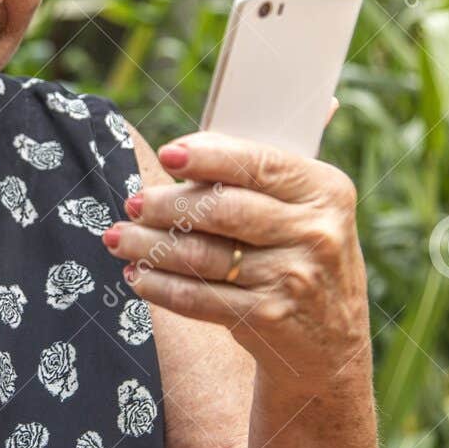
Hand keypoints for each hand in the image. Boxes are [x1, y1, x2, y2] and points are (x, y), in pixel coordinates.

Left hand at [102, 101, 368, 390]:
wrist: (330, 346)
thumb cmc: (302, 258)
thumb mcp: (308, 210)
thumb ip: (271, 166)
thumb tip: (237, 101)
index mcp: (326, 190)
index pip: (258, 163)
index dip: (208, 157)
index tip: (168, 155)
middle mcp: (316, 233)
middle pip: (223, 209)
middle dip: (167, 205)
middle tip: (132, 201)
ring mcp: (293, 278)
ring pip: (203, 255)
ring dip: (149, 246)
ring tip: (118, 238)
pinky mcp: (268, 318)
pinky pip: (199, 297)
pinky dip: (160, 286)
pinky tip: (137, 276)